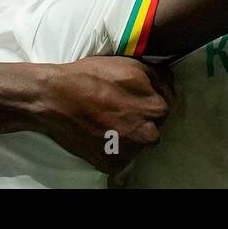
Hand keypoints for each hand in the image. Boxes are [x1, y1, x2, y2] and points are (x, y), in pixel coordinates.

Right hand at [33, 57, 172, 173]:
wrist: (56, 97)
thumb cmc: (93, 76)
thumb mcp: (132, 65)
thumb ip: (158, 77)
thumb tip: (170, 86)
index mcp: (156, 108)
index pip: (165, 107)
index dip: (148, 100)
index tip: (132, 97)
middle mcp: (148, 134)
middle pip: (152, 129)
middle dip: (140, 120)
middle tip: (118, 109)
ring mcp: (130, 151)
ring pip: (137, 144)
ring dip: (128, 136)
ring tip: (107, 122)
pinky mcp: (112, 163)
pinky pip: (120, 157)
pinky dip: (112, 148)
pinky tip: (99, 134)